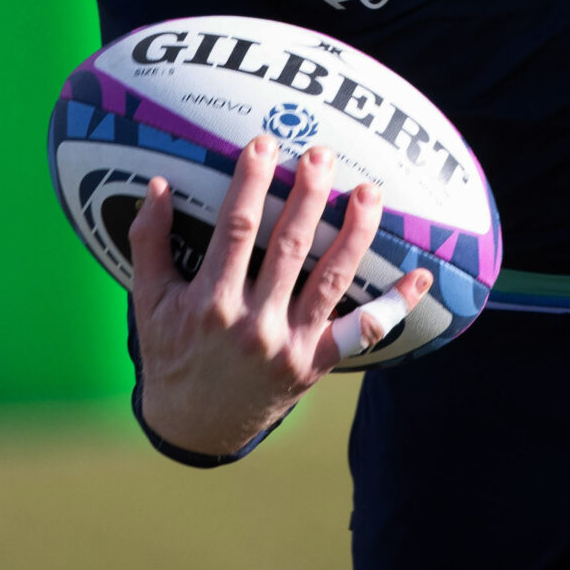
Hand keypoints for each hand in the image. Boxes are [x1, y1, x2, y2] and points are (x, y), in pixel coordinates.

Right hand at [130, 136, 431, 457]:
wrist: (196, 426)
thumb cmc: (173, 353)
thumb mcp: (149, 303)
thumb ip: (149, 243)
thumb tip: (156, 185)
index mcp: (211, 302)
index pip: (235, 229)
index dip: (252, 183)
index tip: (264, 144)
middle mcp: (254, 323)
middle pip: (290, 247)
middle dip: (308, 196)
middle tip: (322, 155)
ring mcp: (289, 345)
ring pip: (330, 279)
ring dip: (355, 233)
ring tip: (370, 193)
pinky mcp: (315, 363)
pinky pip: (361, 330)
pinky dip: (393, 305)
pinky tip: (420, 276)